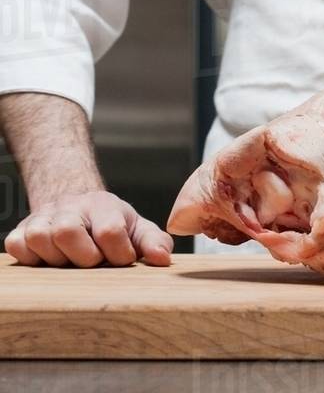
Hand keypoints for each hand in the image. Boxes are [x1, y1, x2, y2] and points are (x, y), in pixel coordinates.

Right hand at [4, 191, 173, 267]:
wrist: (77, 208)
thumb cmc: (109, 224)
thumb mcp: (135, 229)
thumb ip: (153, 243)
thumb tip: (163, 259)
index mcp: (103, 204)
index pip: (109, 230)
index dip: (118, 254)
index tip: (122, 260)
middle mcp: (70, 206)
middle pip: (66, 231)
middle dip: (83, 257)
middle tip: (92, 262)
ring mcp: (43, 217)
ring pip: (39, 237)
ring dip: (56, 259)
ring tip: (70, 262)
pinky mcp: (21, 230)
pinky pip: (17, 244)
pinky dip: (30, 258)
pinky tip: (48, 261)